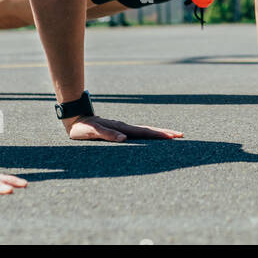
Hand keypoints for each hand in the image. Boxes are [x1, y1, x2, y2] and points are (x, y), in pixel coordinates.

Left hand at [64, 115, 184, 141]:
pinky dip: (148, 135)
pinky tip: (152, 139)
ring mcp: (124, 128)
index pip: (144, 132)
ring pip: (145, 131)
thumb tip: (124, 139)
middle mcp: (125, 127)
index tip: (173, 136)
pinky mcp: (120, 131)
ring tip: (171, 136)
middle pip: (149, 130)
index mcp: (122, 128)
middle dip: (165, 133)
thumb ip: (107, 134)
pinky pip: (138, 134)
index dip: (159, 134)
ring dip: (158, 133)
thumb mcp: (93, 132)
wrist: (76, 118)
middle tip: (181, 135)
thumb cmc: (82, 128)